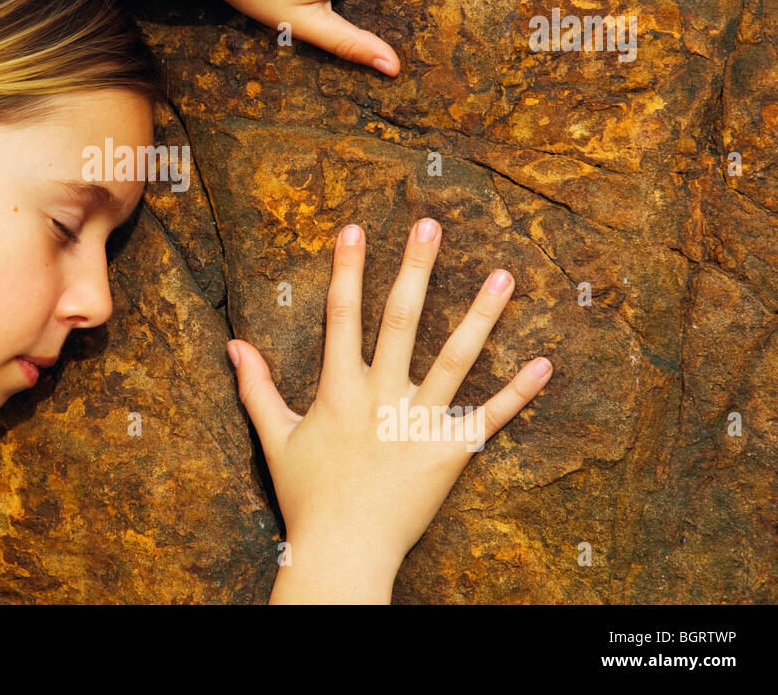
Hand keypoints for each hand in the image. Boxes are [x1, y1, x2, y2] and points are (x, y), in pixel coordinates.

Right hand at [227, 218, 552, 601]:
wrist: (343, 551)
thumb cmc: (307, 497)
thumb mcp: (274, 437)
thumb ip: (256, 388)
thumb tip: (234, 345)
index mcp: (339, 390)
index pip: (342, 316)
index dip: (347, 270)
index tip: (354, 229)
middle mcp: (382, 397)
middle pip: (401, 320)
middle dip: (415, 268)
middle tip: (430, 225)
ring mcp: (420, 423)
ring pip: (455, 358)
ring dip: (480, 314)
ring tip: (502, 274)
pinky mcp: (450, 453)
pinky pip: (489, 418)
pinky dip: (518, 393)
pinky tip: (544, 363)